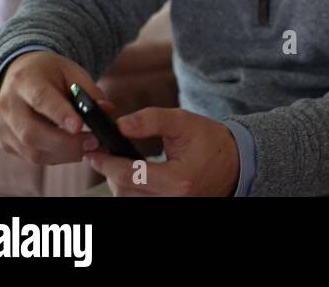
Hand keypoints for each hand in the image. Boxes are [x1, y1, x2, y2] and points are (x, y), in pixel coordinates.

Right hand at [0, 50, 111, 164]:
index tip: (79, 126)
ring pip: (32, 151)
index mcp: (25, 81)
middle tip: (94, 143)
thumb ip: (90, 91)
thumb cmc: (50, 74)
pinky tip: (74, 150)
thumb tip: (107, 110)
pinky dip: (56, 157)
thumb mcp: (71, 71)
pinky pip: (32, 157)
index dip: (60, 115)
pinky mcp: (5, 142)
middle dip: (66, 143)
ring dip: (65, 154)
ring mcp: (2, 127)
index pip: (41, 100)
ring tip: (90, 149)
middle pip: (32, 133)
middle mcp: (8, 105)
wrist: (19, 75)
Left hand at [84, 107, 239, 196]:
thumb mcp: (183, 122)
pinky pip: (140, 202)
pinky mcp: (171, 209)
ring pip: (129, 200)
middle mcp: (174, 201)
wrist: (235, 162)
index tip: (94, 152)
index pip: (129, 175)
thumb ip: (151, 120)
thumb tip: (120, 125)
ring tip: (116, 162)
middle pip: (124, 191)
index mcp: (178, 180)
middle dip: (110, 172)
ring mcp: (173, 208)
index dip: (106, 163)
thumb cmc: (210, 141)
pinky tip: (131, 174)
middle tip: (102, 153)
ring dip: (119, 182)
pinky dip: (131, 189)